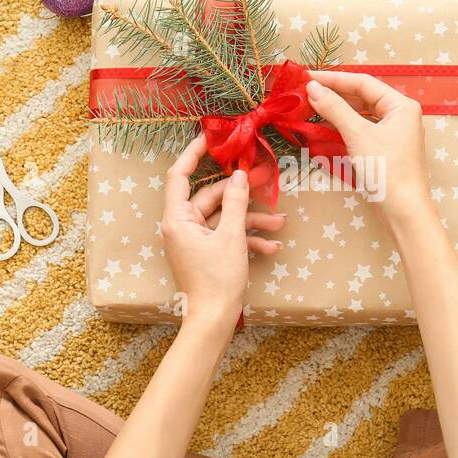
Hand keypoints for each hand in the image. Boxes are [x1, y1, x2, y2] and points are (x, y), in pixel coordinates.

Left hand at [161, 136, 284, 325]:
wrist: (213, 320)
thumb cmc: (217, 279)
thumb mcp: (231, 236)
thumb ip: (236, 203)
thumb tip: (239, 174)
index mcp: (177, 218)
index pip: (179, 175)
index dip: (193, 153)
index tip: (212, 137)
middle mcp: (181, 226)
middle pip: (211, 196)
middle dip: (241, 194)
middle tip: (265, 181)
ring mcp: (194, 239)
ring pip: (224, 217)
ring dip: (251, 219)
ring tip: (280, 223)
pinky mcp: (206, 252)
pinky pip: (226, 236)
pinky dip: (247, 238)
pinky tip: (272, 245)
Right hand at [305, 70, 431, 230]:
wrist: (402, 211)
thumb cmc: (386, 169)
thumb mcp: (358, 135)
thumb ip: (335, 108)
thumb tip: (312, 88)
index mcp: (401, 106)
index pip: (363, 83)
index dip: (333, 79)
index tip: (307, 78)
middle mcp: (399, 116)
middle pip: (361, 98)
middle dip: (333, 97)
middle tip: (305, 95)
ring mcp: (392, 134)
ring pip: (359, 116)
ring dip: (335, 114)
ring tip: (309, 111)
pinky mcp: (384, 151)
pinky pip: (360, 132)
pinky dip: (342, 131)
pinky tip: (322, 131)